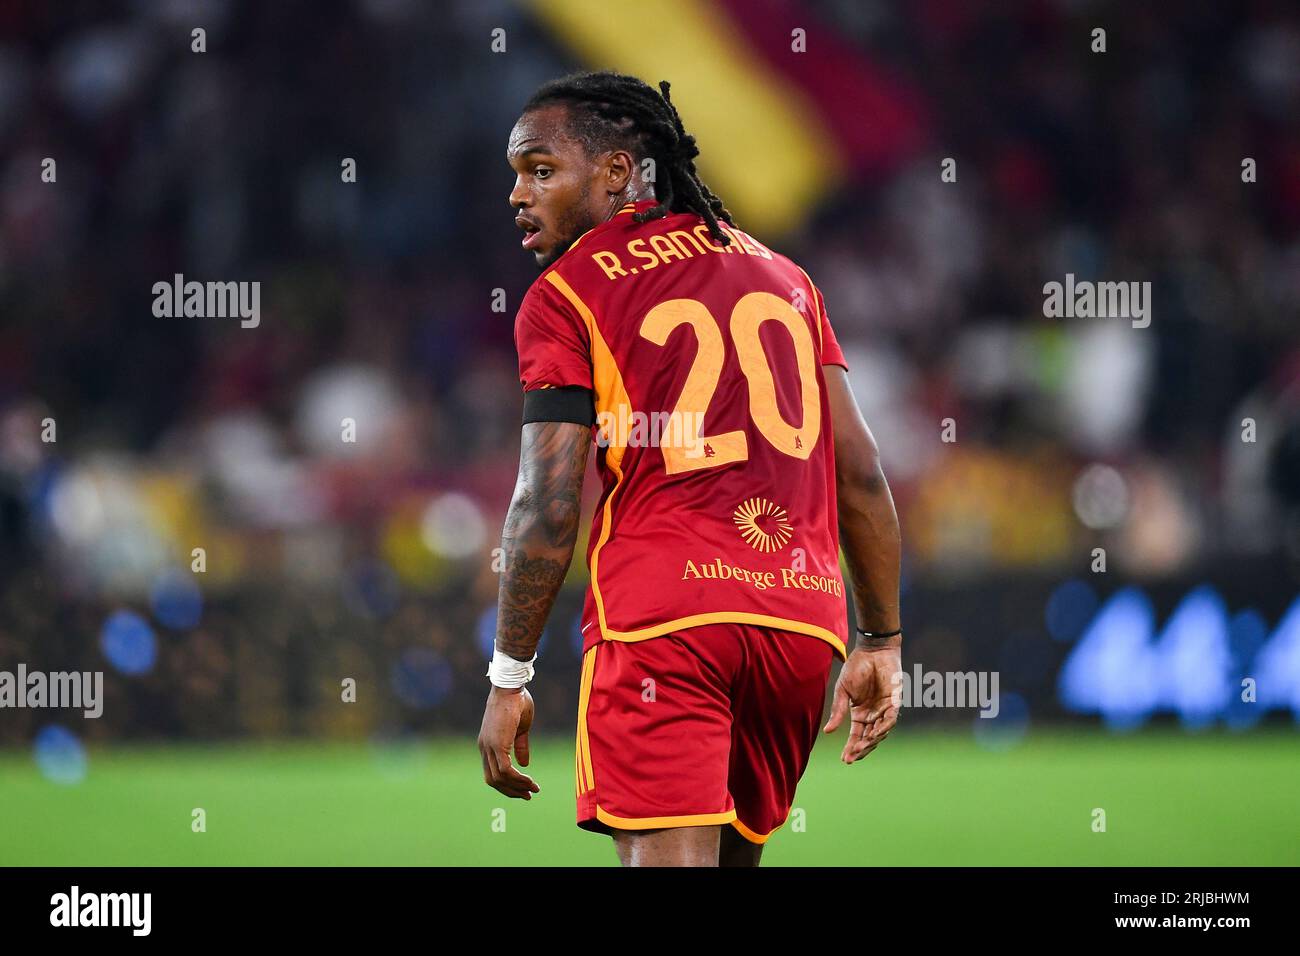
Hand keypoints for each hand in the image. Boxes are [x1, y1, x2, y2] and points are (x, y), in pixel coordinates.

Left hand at [477, 685, 539, 798]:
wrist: (511, 687)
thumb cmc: (516, 702)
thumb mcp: (520, 728)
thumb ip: (521, 747)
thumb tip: (525, 764)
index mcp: (488, 744)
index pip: (492, 772)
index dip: (507, 784)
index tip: (523, 789)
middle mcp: (484, 748)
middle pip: (493, 780)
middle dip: (510, 791)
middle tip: (528, 795)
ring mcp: (489, 746)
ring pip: (499, 778)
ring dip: (517, 787)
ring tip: (533, 789)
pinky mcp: (497, 744)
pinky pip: (506, 770)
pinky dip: (518, 779)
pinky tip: (530, 781)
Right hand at [822, 638, 901, 762]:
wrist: (872, 651)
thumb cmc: (856, 668)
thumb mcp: (842, 691)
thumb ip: (838, 711)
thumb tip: (828, 732)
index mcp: (860, 714)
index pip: (856, 736)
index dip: (851, 748)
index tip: (844, 760)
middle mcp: (873, 715)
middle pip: (869, 738)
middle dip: (861, 749)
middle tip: (851, 758)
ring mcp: (885, 709)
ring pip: (880, 732)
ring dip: (871, 741)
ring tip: (860, 747)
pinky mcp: (895, 701)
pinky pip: (891, 718)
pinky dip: (884, 727)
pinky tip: (875, 733)